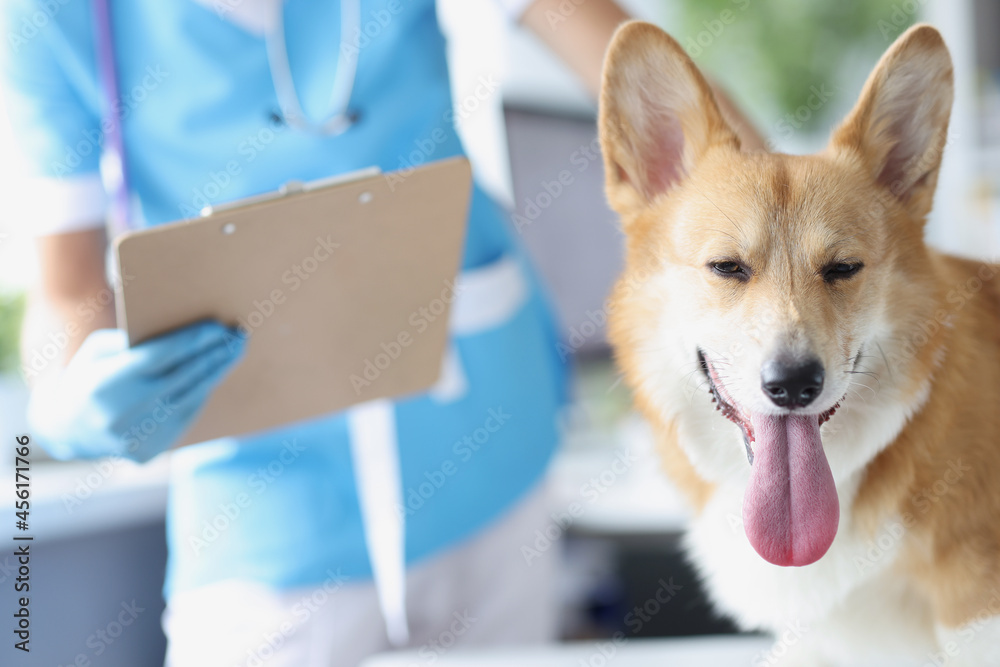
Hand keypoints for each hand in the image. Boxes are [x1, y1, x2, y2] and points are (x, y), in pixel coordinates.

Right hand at [27, 320, 245, 461]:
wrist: (67, 429)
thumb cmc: (88, 376)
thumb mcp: (98, 351)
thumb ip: (134, 342)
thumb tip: (181, 333)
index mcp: (106, 383)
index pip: (160, 356)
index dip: (193, 341)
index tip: (218, 326)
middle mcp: (122, 413)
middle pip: (183, 377)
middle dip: (214, 354)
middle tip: (238, 337)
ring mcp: (136, 436)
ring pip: (189, 398)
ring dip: (216, 373)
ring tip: (233, 352)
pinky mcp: (147, 451)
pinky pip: (185, 417)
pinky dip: (201, 394)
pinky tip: (214, 375)